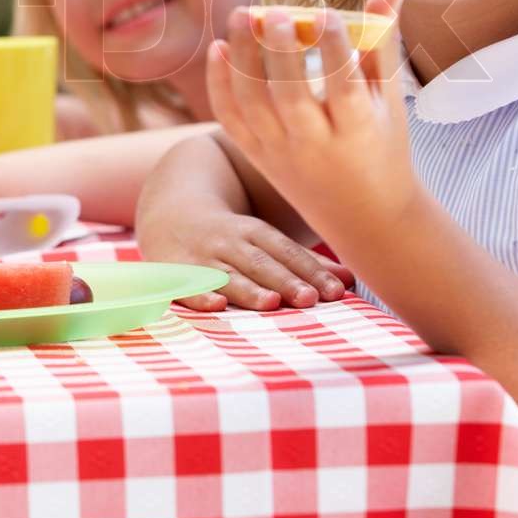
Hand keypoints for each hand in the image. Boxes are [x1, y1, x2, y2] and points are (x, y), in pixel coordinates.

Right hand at [139, 203, 354, 311]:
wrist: (167, 212)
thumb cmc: (230, 235)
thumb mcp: (264, 240)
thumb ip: (304, 263)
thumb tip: (349, 281)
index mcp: (254, 233)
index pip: (287, 252)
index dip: (311, 270)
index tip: (337, 291)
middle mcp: (228, 243)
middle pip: (260, 263)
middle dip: (284, 281)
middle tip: (310, 299)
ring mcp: (200, 258)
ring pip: (228, 275)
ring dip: (249, 290)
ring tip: (270, 304)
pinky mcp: (174, 272)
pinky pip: (187, 286)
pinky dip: (200, 296)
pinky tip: (216, 305)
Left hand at [207, 0, 417, 242]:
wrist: (364, 216)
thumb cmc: (382, 145)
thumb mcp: (388, 99)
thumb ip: (383, 40)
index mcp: (358, 131)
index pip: (344, 89)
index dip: (335, 51)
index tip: (325, 14)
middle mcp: (316, 145)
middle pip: (289, 98)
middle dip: (278, 52)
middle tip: (271, 12)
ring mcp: (280, 152)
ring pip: (252, 105)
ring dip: (241, 60)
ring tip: (240, 15)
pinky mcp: (256, 155)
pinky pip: (230, 119)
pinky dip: (219, 84)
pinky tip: (219, 48)